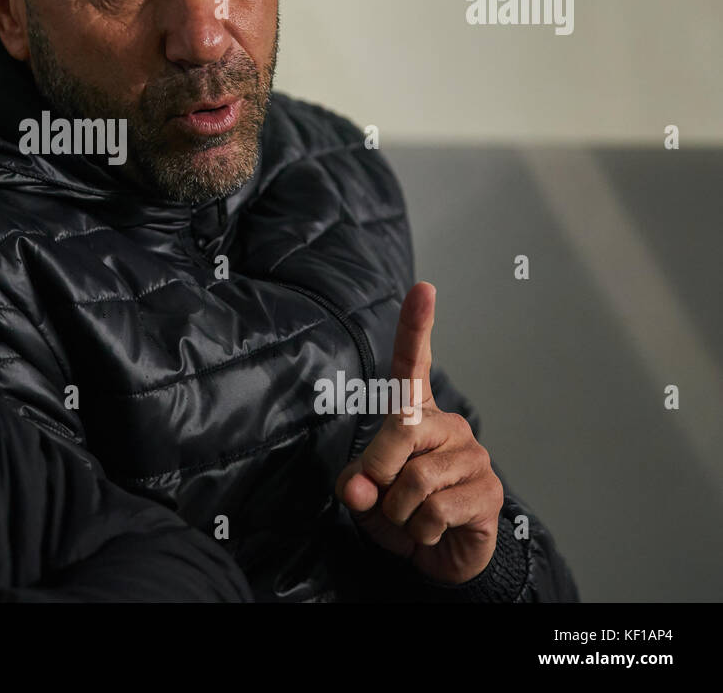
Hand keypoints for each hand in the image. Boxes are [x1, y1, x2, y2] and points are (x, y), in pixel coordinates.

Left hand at [334, 282, 503, 584]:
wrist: (437, 556)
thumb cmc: (398, 511)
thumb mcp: (364, 494)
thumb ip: (356, 482)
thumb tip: (359, 487)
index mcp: (416, 414)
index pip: (414, 364)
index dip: (416, 326)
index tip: (423, 288)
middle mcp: (448, 427)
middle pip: (403, 429)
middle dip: (378, 469)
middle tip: (378, 494)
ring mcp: (473, 457)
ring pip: (416, 480)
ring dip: (398, 510)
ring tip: (409, 515)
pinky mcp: (488, 492)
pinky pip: (435, 510)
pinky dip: (419, 530)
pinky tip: (431, 529)